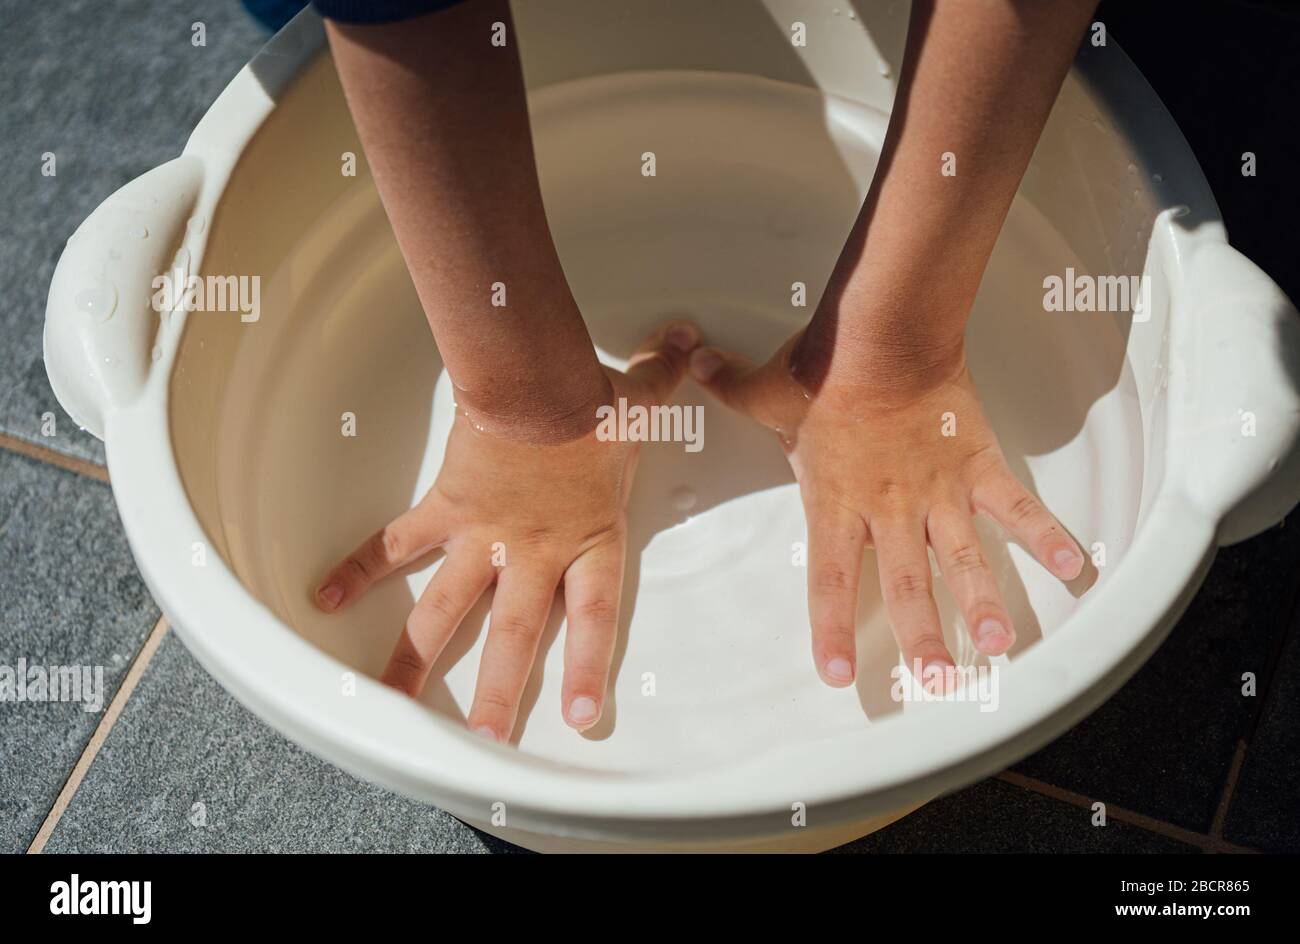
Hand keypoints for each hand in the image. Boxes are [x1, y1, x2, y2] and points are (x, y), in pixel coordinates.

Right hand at [314, 323, 699, 740]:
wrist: (530, 385)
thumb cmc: (586, 401)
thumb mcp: (638, 401)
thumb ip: (662, 381)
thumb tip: (690, 342)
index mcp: (587, 540)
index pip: (593, 616)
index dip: (586, 666)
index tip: (579, 718)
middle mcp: (534, 552)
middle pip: (513, 634)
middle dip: (496, 690)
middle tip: (483, 740)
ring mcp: (483, 537)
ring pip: (445, 610)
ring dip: (416, 657)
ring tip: (390, 702)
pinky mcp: (444, 510)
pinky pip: (397, 545)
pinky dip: (359, 567)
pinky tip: (324, 597)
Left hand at [689, 333, 1084, 688]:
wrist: (885, 335)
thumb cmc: (826, 369)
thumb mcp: (766, 390)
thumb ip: (729, 387)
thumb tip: (694, 366)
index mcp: (836, 504)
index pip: (831, 581)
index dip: (832, 631)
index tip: (839, 677)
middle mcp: (889, 510)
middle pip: (906, 587)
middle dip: (922, 640)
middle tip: (936, 683)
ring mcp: (937, 491)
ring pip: (963, 559)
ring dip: (982, 603)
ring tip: (1000, 645)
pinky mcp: (976, 464)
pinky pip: (1016, 505)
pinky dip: (1045, 533)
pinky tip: (1073, 565)